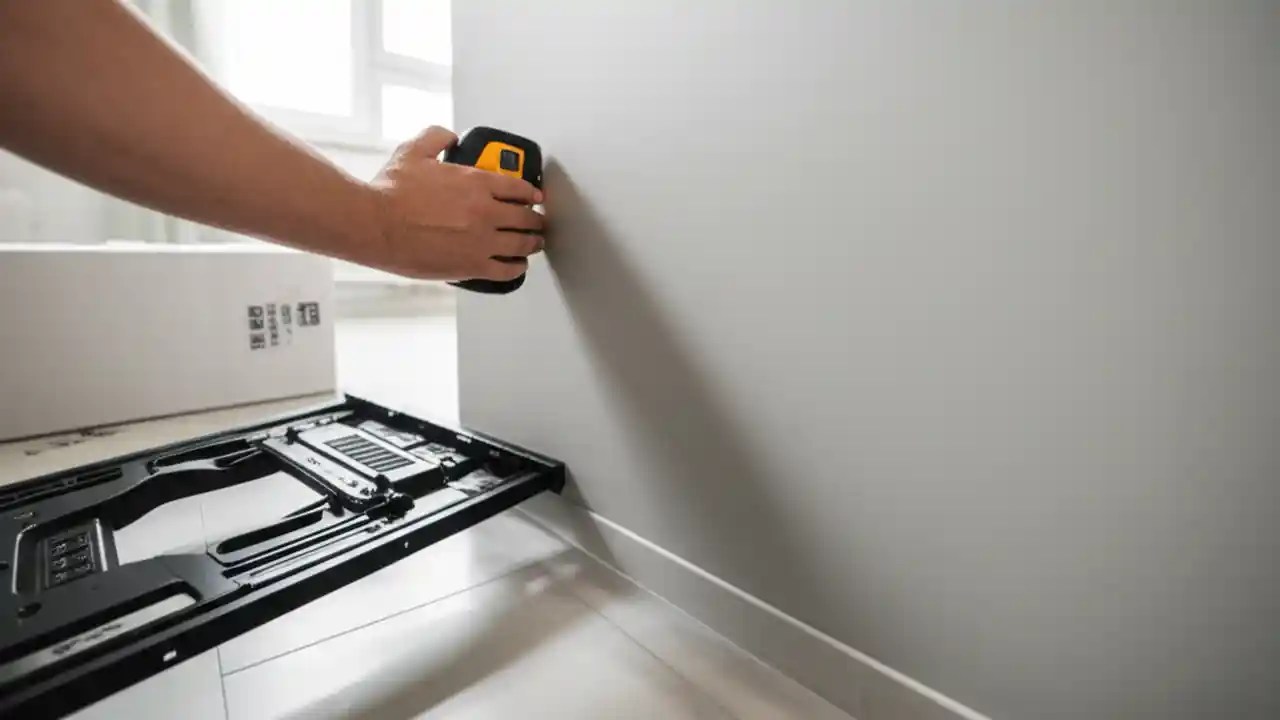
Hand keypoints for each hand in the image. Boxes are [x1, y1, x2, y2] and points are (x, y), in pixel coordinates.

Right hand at [359, 126, 544, 280]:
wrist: (375, 225)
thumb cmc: (390, 192)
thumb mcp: (413, 151)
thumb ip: (436, 137)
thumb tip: (449, 136)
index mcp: (476, 182)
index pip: (519, 187)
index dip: (531, 193)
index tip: (535, 196)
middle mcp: (486, 212)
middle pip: (527, 217)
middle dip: (536, 219)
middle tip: (538, 222)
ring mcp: (482, 241)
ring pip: (522, 244)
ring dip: (532, 243)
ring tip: (534, 243)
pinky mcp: (472, 266)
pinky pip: (508, 269)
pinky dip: (517, 267)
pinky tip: (518, 265)